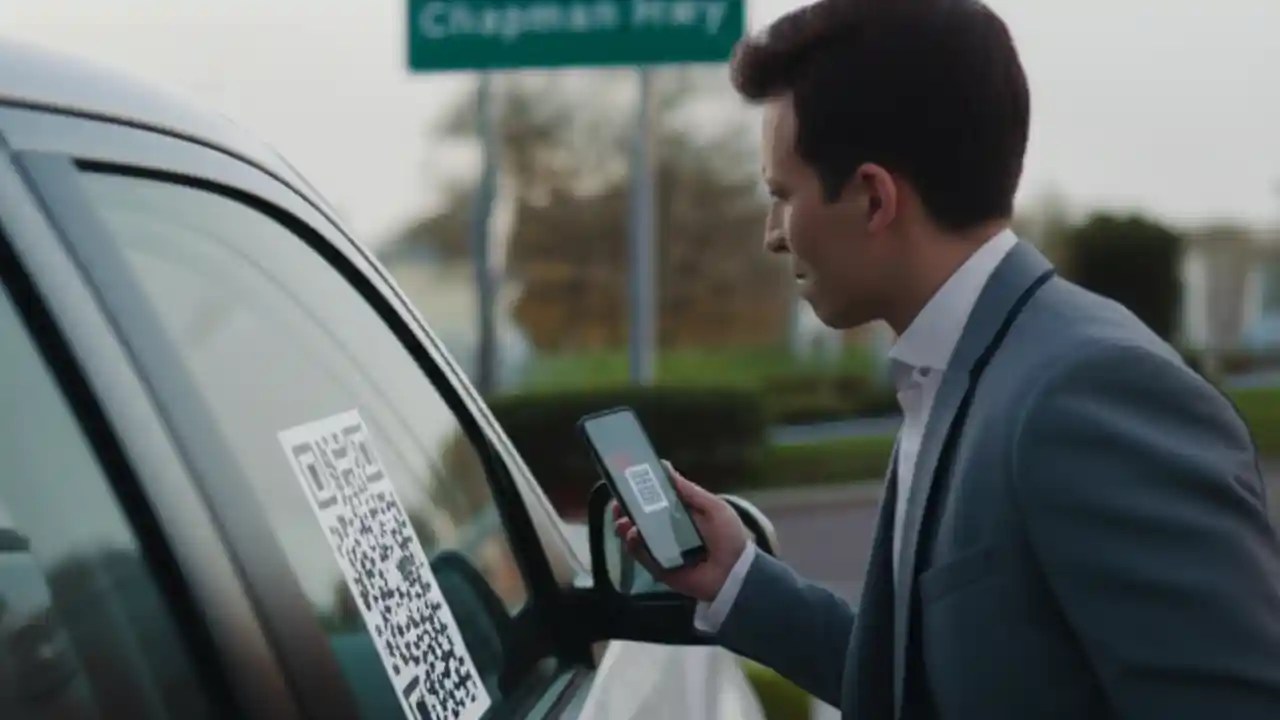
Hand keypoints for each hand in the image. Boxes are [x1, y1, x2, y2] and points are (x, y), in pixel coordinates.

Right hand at [613, 461, 749, 602]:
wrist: (736, 572)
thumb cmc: (728, 537)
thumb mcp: (712, 507)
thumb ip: (688, 490)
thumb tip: (665, 466)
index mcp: (678, 513)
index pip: (652, 500)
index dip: (637, 491)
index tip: (625, 481)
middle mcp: (666, 530)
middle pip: (637, 517)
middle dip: (624, 509)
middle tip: (618, 503)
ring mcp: (660, 549)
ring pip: (634, 536)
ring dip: (624, 526)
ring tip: (623, 521)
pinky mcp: (658, 567)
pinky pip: (641, 555)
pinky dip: (633, 545)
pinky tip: (633, 535)